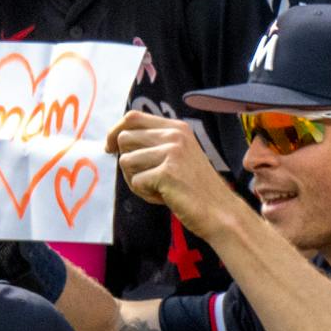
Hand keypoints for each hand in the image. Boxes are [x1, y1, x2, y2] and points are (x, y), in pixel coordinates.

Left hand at [110, 111, 239, 237]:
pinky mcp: (167, 173)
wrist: (220, 212)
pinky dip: (145, 194)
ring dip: (135, 181)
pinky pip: (136, 182)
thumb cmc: (195, 188)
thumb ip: (154, 143)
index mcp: (177, 128)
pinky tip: (164, 197)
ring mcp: (172, 152)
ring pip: (126, 162)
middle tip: (146, 179)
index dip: (115, 132)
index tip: (109, 148)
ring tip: (158, 189)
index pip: (133, 117)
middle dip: (128, 163)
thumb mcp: (178, 155)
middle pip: (124, 139)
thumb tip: (115, 139)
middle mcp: (174, 135)